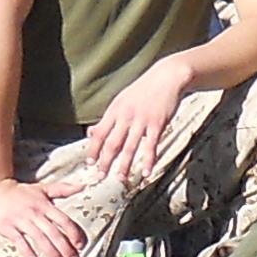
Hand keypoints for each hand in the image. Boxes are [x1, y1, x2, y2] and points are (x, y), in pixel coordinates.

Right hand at [0, 178, 83, 256]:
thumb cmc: (20, 193)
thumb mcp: (42, 189)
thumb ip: (63, 189)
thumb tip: (83, 186)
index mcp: (45, 205)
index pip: (64, 220)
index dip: (74, 233)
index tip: (81, 246)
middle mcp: (35, 213)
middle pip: (54, 232)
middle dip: (65, 248)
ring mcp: (21, 220)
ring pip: (39, 238)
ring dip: (50, 252)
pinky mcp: (8, 227)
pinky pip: (19, 240)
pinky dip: (26, 250)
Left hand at [81, 54, 196, 187]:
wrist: (166, 77)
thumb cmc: (144, 90)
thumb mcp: (121, 100)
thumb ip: (109, 118)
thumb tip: (92, 133)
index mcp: (115, 110)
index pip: (100, 133)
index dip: (93, 149)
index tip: (90, 164)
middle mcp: (126, 116)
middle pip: (112, 143)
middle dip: (105, 162)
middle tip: (100, 176)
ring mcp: (141, 120)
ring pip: (130, 147)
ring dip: (125, 165)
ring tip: (121, 179)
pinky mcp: (157, 124)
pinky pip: (151, 146)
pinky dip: (148, 160)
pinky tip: (146, 172)